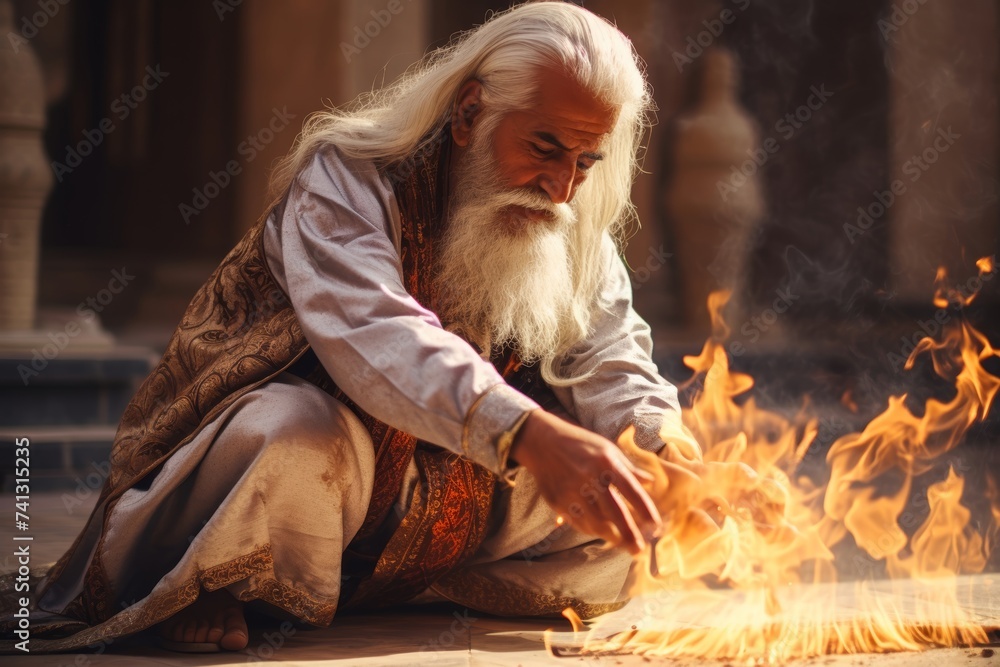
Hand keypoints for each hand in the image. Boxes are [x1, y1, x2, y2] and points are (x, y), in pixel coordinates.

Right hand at [509, 410, 662, 554]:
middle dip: (629, 533)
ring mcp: (572, 490)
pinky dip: (590, 530)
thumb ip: (628, 468)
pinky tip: (599, 532)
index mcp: (606, 462)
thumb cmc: (580, 444)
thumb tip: (650, 482)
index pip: (631, 490)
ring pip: (595, 521)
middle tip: (639, 550)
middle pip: (614, 511)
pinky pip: (577, 522)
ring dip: (610, 535)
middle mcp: (589, 477)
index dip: (645, 509)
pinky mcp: (557, 500)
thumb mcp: (607, 449)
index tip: (655, 526)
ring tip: (621, 543)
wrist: (542, 441)